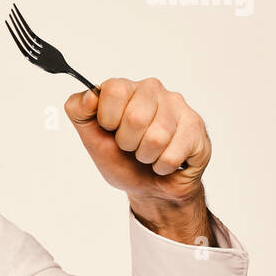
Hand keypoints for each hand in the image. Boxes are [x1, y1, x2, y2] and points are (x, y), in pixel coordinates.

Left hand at [64, 77, 209, 208]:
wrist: (150, 188)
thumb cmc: (121, 160)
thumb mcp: (91, 139)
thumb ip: (79, 112)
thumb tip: (90, 95)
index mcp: (124, 88)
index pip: (113, 90)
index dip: (107, 119)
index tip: (110, 129)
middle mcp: (152, 89)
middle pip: (135, 117)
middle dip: (127, 143)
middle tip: (130, 147)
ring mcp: (178, 105)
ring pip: (157, 137)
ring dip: (146, 156)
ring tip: (148, 154)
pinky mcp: (196, 126)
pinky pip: (173, 154)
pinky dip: (163, 167)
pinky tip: (165, 161)